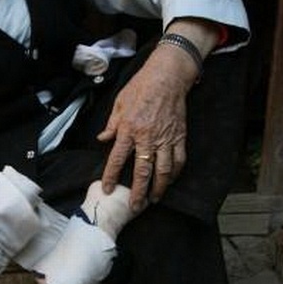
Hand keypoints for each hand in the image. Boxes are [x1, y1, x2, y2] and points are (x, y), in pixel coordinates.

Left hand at [98, 53, 188, 209]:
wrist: (167, 77)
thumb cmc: (141, 87)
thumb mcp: (119, 103)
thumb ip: (112, 125)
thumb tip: (102, 139)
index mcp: (129, 129)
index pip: (117, 158)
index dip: (110, 176)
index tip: (107, 189)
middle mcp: (147, 137)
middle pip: (142, 171)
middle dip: (138, 191)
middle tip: (135, 206)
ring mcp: (165, 138)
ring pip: (163, 170)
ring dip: (159, 188)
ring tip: (154, 199)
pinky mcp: (179, 136)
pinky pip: (178, 160)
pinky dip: (175, 173)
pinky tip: (169, 181)